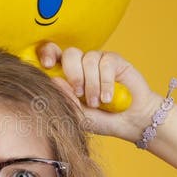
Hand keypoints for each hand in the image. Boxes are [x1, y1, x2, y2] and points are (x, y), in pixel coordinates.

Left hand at [36, 43, 163, 142]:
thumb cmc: (101, 119)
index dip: (46, 53)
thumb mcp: (79, 115)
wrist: (129, 122)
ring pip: (88, 60)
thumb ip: (66, 99)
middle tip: (79, 94)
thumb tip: (54, 80)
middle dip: (73, 74)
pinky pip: (106, 63)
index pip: (52, 55)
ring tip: (97, 103)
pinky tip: (108, 98)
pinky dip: (106, 83)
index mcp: (66, 74)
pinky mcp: (114, 61)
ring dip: (92, 84)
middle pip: (70, 53)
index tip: (46, 65)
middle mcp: (81, 64)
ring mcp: (98, 61)